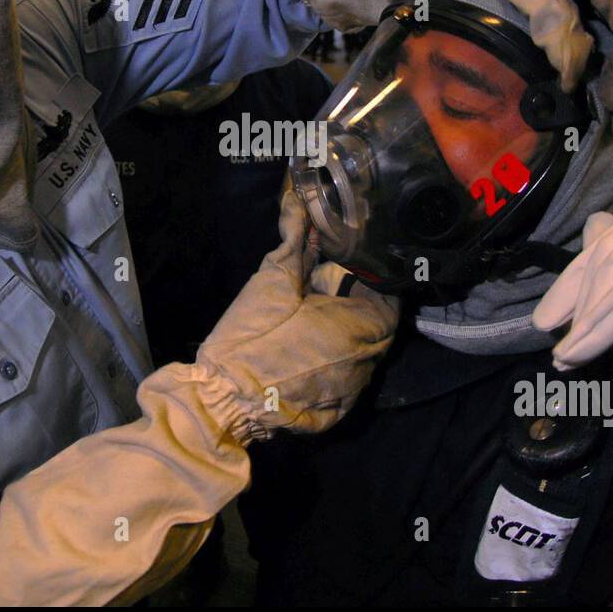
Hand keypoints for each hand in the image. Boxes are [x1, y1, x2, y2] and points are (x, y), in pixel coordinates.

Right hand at [195, 191, 398, 441]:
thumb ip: (294, 239)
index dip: (374, 285)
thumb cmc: (250, 339)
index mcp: (356, 328)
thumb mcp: (272, 281)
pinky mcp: (333, 414)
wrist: (223, 400)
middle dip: (359, 308)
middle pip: (378, 329)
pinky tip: (309, 356)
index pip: (389, 302)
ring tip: (315, 323)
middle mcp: (363, 363)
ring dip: (348, 337)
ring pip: (363, 357)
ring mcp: (350, 392)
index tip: (352, 273)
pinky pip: (347, 383)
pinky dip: (335, 365)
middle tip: (327, 294)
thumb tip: (298, 197)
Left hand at [532, 207, 612, 395]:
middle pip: (607, 257)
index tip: (547, 319)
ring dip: (588, 320)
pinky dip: (604, 323)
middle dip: (577, 306)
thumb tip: (592, 227)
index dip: (571, 286)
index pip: (606, 249)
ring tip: (569, 355)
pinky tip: (585, 347)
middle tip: (558, 348)